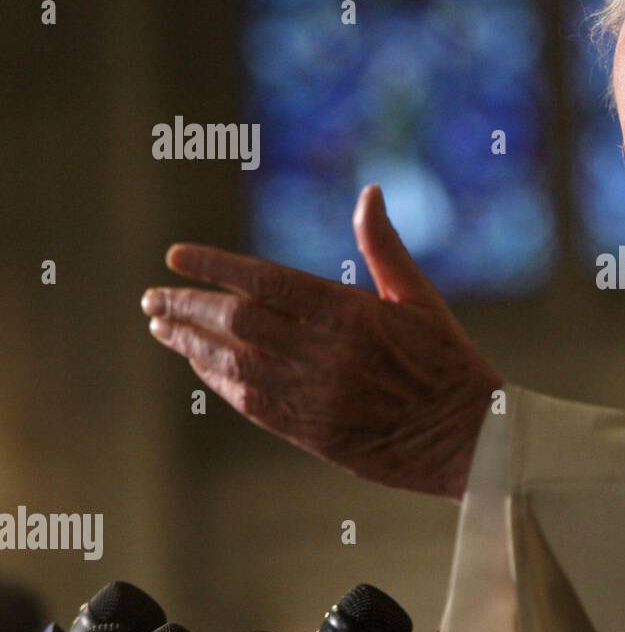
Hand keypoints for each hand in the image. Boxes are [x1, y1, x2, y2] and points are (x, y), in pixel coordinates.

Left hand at [141, 185, 502, 500]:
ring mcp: (313, 395)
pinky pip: (248, 401)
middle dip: (187, 306)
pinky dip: (217, 379)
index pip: (266, 281)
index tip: (176, 256)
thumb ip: (383, 246)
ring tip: (160, 325)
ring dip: (190, 342)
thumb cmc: (446, 361)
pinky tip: (198, 363)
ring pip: (232, 362)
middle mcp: (324, 353)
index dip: (215, 267)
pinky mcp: (309, 431)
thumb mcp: (419, 297)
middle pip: (236, 321)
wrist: (465, 438)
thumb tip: (369, 193)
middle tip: (152, 296)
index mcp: (351, 314)